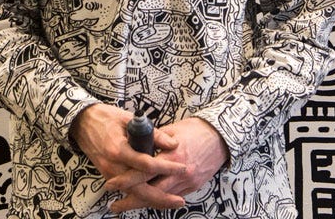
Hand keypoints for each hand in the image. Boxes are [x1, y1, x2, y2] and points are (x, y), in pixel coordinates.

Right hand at [70, 104, 187, 210]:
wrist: (81, 123)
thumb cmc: (105, 118)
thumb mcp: (129, 119)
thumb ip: (152, 133)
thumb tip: (173, 144)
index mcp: (118, 150)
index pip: (146, 164)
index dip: (166, 167)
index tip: (182, 167)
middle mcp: (113, 166)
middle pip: (140, 189)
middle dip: (161, 198)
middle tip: (180, 201)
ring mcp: (109, 174)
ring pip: (133, 194)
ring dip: (153, 200)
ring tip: (172, 202)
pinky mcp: (108, 176)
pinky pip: (127, 190)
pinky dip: (142, 195)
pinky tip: (156, 196)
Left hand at [105, 118, 228, 212]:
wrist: (222, 137)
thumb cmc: (196, 130)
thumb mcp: (172, 130)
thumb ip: (154, 141)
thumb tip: (136, 145)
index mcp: (172, 155)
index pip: (144, 172)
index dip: (126, 180)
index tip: (112, 184)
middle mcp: (180, 172)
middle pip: (151, 192)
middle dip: (131, 201)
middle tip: (115, 205)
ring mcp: (188, 182)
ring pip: (161, 198)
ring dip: (143, 202)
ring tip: (126, 205)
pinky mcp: (194, 186)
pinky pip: (172, 196)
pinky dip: (159, 199)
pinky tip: (148, 200)